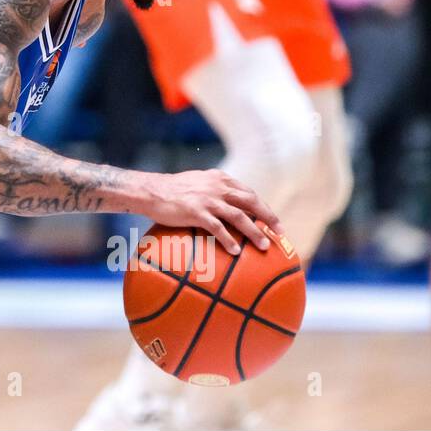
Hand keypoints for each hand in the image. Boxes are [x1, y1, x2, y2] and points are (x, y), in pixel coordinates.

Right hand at [135, 169, 279, 253]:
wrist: (150, 190)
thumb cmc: (171, 190)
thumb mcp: (197, 183)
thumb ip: (213, 190)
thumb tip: (226, 206)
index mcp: (219, 179)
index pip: (248, 192)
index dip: (263, 207)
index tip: (273, 220)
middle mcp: (217, 187)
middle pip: (251, 202)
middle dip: (268, 217)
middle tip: (280, 232)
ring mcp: (207, 199)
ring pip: (239, 216)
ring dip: (254, 232)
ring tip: (263, 245)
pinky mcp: (196, 212)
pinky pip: (217, 228)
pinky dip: (229, 240)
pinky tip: (236, 251)